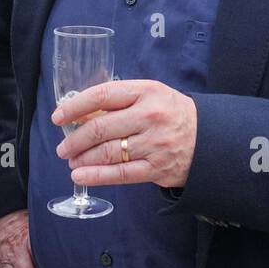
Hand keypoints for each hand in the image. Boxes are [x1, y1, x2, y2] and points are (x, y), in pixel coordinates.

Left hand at [55, 79, 197, 188]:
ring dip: (82, 158)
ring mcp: (153, 144)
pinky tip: (81, 175)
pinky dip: (96, 176)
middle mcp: (149, 116)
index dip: (75, 106)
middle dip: (74, 139)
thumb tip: (80, 113)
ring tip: (71, 160)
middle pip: (100, 128)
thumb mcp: (150, 95)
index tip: (58, 116)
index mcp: (146, 91)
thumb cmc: (171, 113)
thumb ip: (120, 101)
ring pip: (107, 152)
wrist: (209, 140)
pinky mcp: (156, 168)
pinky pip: (120, 174)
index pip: (102, 95)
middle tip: (62, 147)